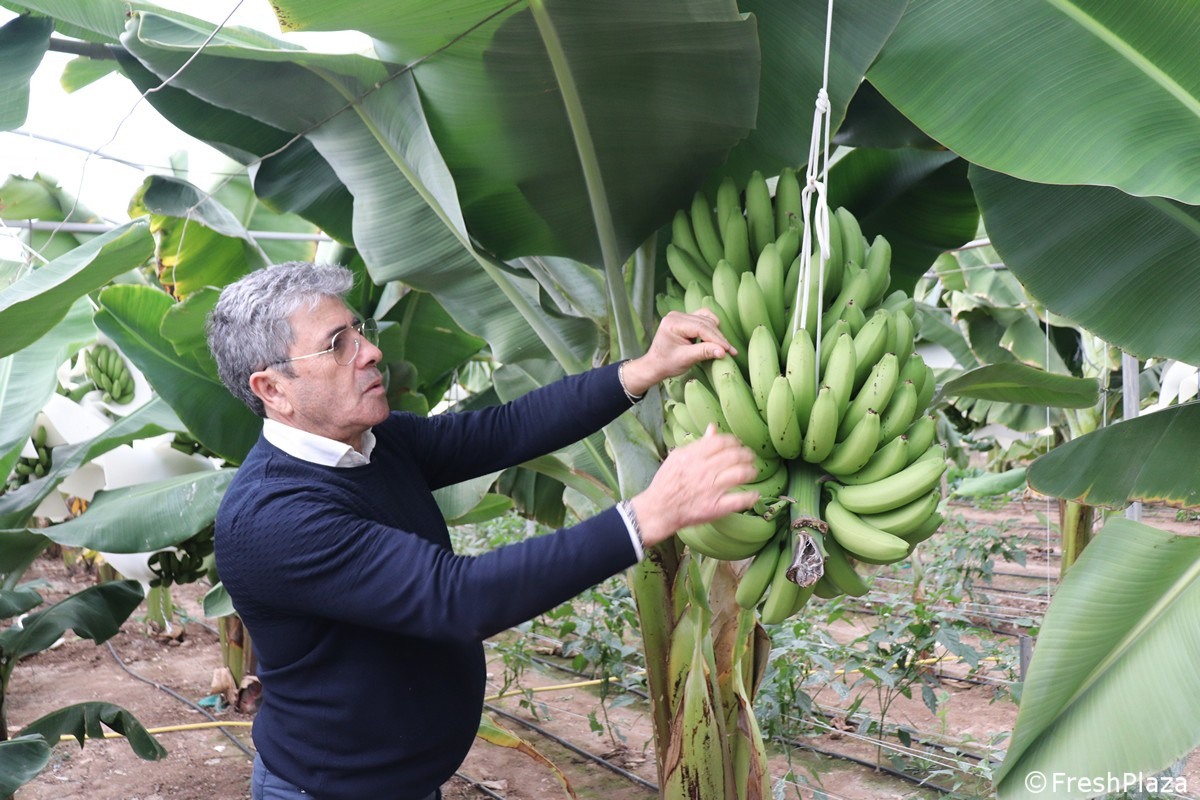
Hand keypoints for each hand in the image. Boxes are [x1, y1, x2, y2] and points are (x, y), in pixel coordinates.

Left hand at [620, 309, 735, 396]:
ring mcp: (681, 316)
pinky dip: (711, 329)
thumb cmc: (667, 363)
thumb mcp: (686, 359)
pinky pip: (704, 319)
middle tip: (731, 352)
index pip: (701, 328)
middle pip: (705, 323)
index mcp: (673, 323)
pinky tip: (714, 340)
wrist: (655, 364)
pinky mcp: (686, 319)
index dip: (717, 339)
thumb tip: (723, 352)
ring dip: (716, 333)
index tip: (729, 350)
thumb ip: (704, 353)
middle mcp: (677, 315)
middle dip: (718, 338)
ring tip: (723, 348)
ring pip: (707, 320)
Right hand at [630, 425, 758, 546]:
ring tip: (752, 472)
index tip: (738, 445)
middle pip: (735, 456)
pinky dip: (751, 496)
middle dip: (747, 455)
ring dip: (751, 471)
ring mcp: (711, 489)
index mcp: (693, 456)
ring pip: (740, 474)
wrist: (658, 509)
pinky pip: (739, 500)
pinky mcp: (715, 507)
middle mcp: (704, 471)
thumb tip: (713, 428)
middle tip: (750, 457)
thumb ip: (698, 443)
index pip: (722, 442)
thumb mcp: (678, 457)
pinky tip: (755, 494)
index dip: (735, 441)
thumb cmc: (667, 482)